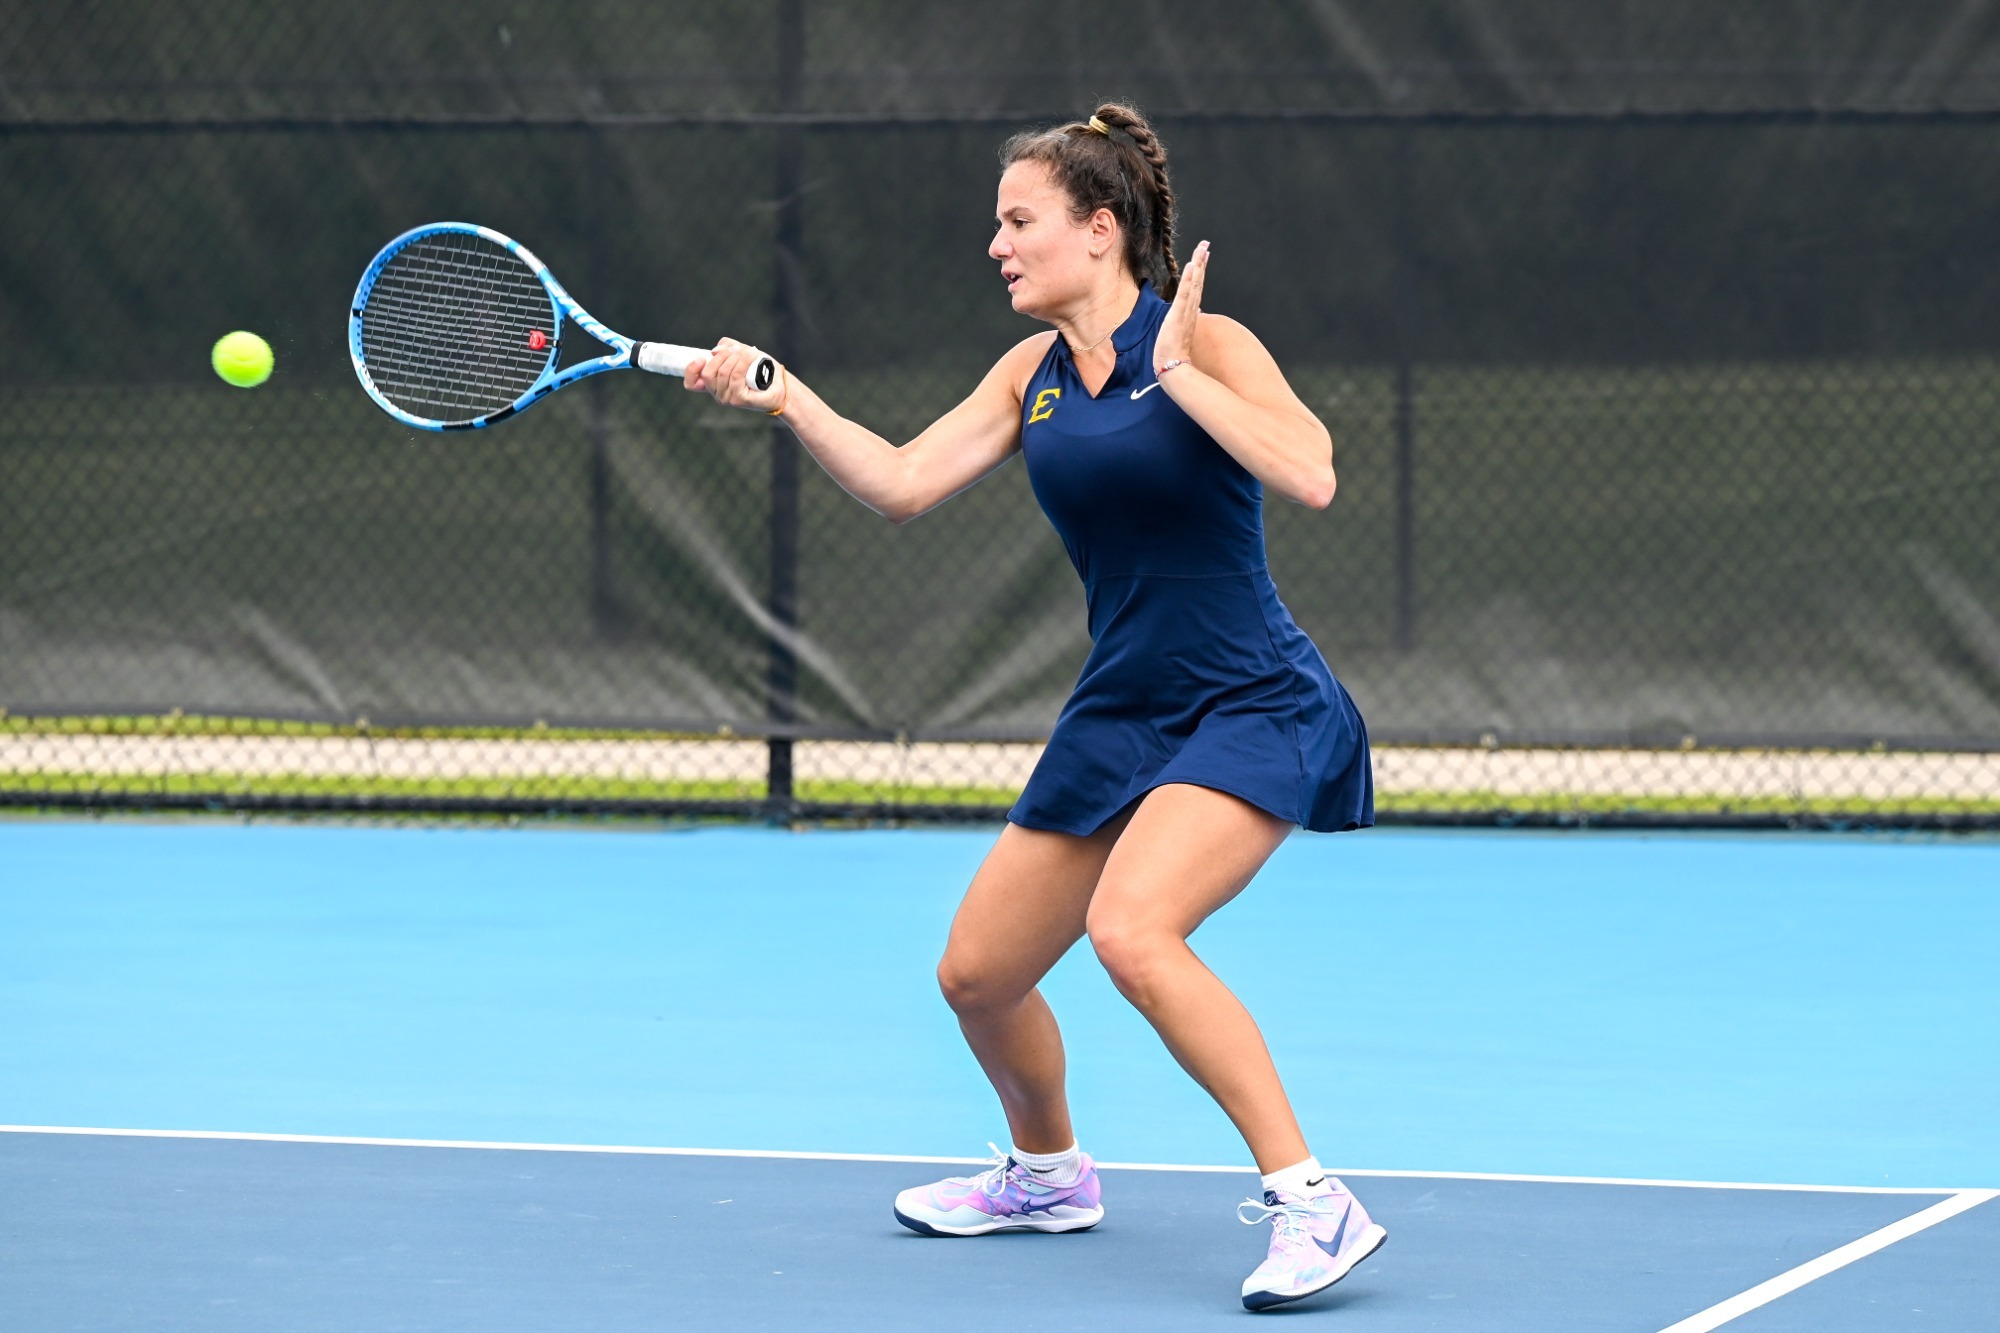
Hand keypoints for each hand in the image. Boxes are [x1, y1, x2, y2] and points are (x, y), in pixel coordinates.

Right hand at [680, 337, 784, 411]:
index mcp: (713, 384)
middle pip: (707, 373)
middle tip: (737, 350)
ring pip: (722, 372)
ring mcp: (727, 398)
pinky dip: (743, 362)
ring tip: (749, 353)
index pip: (691, 383)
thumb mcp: (741, 353)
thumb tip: (715, 350)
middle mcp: (717, 393)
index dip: (690, 370)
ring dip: (736, 357)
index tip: (701, 358)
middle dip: (721, 356)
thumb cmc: (760, 369)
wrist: (780, 384)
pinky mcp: (739, 400)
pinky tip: (751, 355)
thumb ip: (727, 348)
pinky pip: (735, 376)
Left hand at [1154, 239, 1208, 372]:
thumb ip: (1187, 319)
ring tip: (1201, 249)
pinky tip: (1192, 266)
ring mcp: (1185, 312)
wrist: (1172, 367)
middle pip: (1198, 281)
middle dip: (1201, 261)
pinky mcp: (1178, 315)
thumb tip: (1195, 310)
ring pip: (1194, 284)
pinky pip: (1185, 294)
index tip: (1203, 255)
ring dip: (1198, 265)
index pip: (1196, 287)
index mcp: (1190, 312)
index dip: (1200, 271)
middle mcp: (1190, 309)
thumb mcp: (1179, 331)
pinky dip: (1189, 280)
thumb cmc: (1173, 352)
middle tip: (1205, 244)